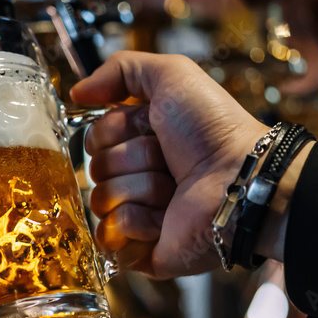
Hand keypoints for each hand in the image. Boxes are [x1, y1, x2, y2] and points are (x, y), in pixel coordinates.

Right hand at [71, 51, 273, 277]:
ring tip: (174, 191)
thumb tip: (77, 91)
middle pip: (96, 168)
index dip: (117, 130)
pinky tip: (164, 219)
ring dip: (140, 190)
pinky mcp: (140, 249)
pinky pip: (108, 235)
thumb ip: (121, 69)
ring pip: (101, 200)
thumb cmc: (214, 129)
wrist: (240, 180)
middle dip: (131, 160)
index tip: (153, 128)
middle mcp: (138, 176)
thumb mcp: (172, 75)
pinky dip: (136, 223)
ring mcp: (139, 214)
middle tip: (169, 161)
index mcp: (141, 140)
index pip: (95, 136)